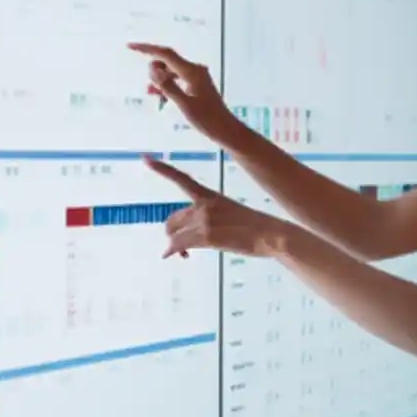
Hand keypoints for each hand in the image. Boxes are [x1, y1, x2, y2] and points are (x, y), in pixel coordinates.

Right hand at [128, 42, 245, 145]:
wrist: (225, 129)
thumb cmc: (207, 119)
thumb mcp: (184, 105)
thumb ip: (168, 87)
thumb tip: (153, 70)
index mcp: (192, 72)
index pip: (166, 54)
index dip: (147, 49)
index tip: (130, 46)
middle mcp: (195, 70)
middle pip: (166, 60)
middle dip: (154, 70)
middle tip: (152, 89)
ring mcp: (196, 77)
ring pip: (169, 70)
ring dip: (159, 80)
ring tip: (153, 95)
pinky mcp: (196, 84)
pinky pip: (175, 79)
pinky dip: (165, 85)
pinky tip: (158, 95)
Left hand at [146, 157, 289, 258]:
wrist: (272, 235)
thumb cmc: (258, 227)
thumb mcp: (233, 214)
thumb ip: (211, 219)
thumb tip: (193, 238)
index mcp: (211, 196)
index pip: (182, 180)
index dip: (162, 169)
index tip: (144, 159)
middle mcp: (204, 205)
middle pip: (172, 218)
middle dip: (172, 232)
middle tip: (180, 247)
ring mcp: (204, 220)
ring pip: (173, 232)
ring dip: (174, 244)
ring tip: (183, 254)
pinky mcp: (206, 236)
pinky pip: (178, 244)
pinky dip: (172, 252)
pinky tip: (174, 257)